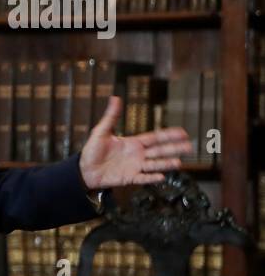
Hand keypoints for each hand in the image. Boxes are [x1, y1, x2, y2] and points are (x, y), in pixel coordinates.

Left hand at [78, 95, 194, 190]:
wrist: (84, 170)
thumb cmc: (92, 151)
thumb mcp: (101, 132)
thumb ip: (111, 116)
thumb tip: (115, 98)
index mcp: (133, 143)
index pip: (155, 138)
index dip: (169, 135)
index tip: (183, 132)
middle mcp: (137, 155)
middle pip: (159, 151)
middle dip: (174, 149)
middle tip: (190, 147)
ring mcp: (134, 167)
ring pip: (154, 165)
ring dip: (166, 163)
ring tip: (179, 162)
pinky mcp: (129, 178)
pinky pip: (142, 178)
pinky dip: (151, 178)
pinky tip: (161, 177)